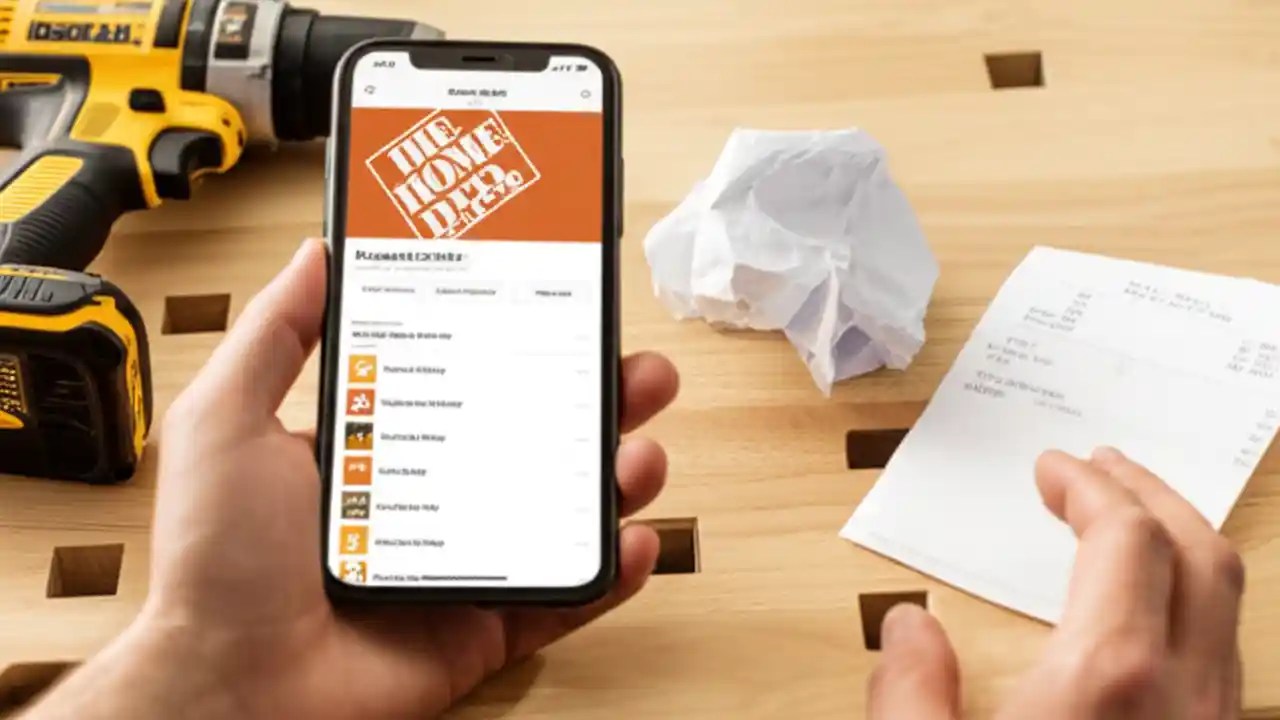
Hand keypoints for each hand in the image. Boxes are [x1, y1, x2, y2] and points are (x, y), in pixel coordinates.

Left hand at [26, 239, 679, 719]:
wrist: (233, 689)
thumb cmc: (216, 564)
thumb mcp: (229, 422)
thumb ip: (275, 334)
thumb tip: (317, 254)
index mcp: (379, 446)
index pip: (468, 378)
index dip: (520, 341)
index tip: (559, 301)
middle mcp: (431, 499)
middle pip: (534, 438)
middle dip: (594, 401)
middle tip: (631, 370)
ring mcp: (465, 563)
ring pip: (564, 513)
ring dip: (617, 478)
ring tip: (642, 453)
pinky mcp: (485, 627)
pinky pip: (565, 598)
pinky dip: (612, 575)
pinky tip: (635, 541)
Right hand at [868, 447, 1243, 718]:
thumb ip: (912, 691)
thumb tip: (909, 627)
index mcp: (1108, 674)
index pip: (1126, 536)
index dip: (1089, 487)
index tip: (1052, 468)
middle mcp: (1185, 694)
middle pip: (1200, 555)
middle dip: (1150, 495)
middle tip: (1103, 468)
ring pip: (1225, 605)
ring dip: (1179, 544)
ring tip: (1127, 524)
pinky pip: (1222, 654)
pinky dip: (1189, 601)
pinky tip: (1144, 614)